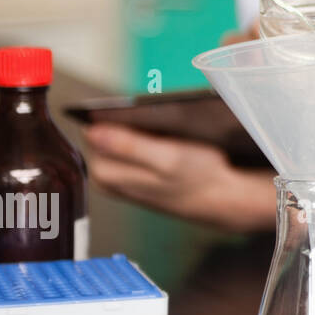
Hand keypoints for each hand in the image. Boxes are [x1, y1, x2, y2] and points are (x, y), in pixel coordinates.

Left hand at [84, 124, 273, 231]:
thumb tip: (92, 131)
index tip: (147, 118)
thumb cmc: (200, 177)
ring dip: (140, 130)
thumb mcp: (168, 157)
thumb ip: (128, 145)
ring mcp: (119, 178)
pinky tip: (169, 142)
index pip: (94, 129)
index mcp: (106, 173)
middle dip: (129, 123)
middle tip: (162, 127)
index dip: (121, 117)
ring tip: (168, 133)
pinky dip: (148, 138)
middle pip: (105, 133)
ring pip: (119, 138)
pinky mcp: (134, 176)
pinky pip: (132, 146)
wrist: (222, 198)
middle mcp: (106, 177)